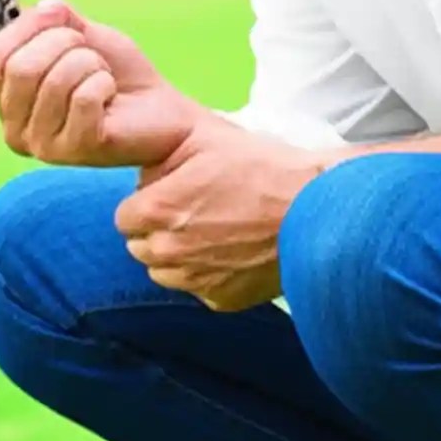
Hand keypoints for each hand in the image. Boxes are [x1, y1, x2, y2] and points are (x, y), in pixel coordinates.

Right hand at [0, 0, 209, 166]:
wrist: (162, 112)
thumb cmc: (118, 74)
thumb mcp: (82, 34)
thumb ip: (55, 19)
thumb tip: (45, 7)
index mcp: (6, 100)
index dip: (29, 27)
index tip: (64, 23)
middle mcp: (15, 129)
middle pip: (21, 68)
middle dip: (64, 44)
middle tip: (90, 55)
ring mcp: (43, 145)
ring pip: (55, 80)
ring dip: (91, 64)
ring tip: (102, 78)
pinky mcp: (76, 151)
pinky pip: (84, 97)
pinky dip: (105, 83)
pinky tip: (111, 97)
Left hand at [116, 117, 327, 311]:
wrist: (316, 210)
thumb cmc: (264, 168)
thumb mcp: (206, 140)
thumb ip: (161, 158)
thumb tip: (141, 175)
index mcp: (157, 211)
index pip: (124, 217)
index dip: (146, 204)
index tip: (170, 196)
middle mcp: (168, 252)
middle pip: (140, 246)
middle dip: (157, 230)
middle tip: (194, 211)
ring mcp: (194, 281)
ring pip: (164, 272)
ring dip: (178, 256)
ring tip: (214, 232)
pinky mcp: (220, 300)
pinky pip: (198, 289)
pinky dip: (209, 275)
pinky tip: (234, 253)